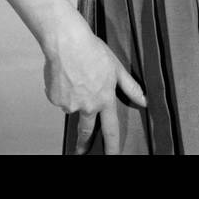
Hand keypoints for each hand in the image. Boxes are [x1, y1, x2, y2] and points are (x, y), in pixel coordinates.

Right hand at [43, 13, 146, 154]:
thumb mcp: (116, 67)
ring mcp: (69, 104)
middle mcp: (87, 106)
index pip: (111, 128)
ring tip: (75, 74)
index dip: (112, 146)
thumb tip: (144, 101)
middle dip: (83, 143)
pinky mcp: (54, 99)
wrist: (67, 42)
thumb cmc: (93, 51)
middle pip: (86, 130)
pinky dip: (62, 90)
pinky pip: (60, 98)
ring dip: (74, 96)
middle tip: (81, 151)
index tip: (112, 156)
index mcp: (104, 99)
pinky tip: (65, 75)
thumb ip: (130, 87)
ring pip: (72, 106)